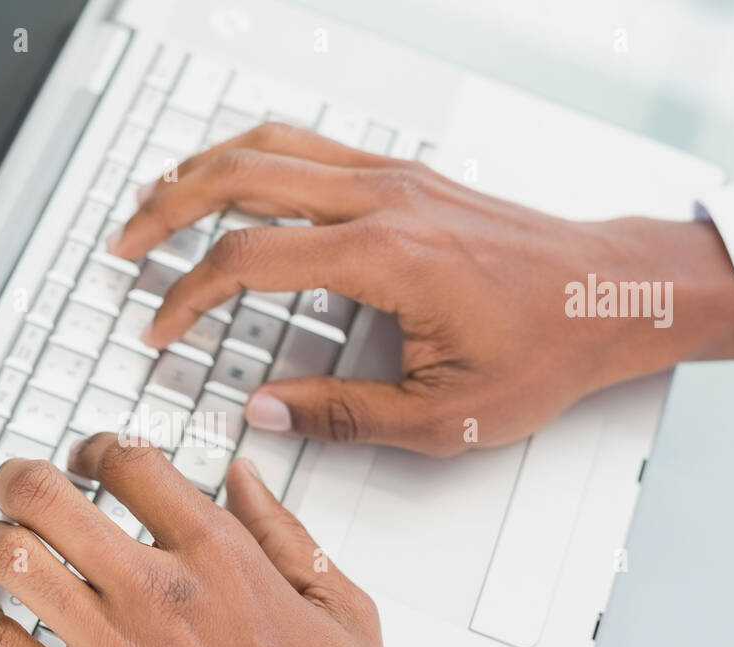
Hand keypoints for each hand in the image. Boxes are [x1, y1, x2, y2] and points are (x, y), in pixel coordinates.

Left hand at [0, 437, 431, 646]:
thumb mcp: (344, 612)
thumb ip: (286, 533)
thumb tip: (244, 478)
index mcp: (222, 559)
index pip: (129, 461)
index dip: (95, 447)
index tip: (88, 461)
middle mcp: (159, 594)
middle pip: (46, 493)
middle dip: (19, 478)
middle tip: (17, 487)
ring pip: (10, 559)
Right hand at [108, 123, 733, 454]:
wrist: (611, 294)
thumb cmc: (545, 347)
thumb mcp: (443, 416)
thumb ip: (340, 416)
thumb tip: (264, 413)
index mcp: (383, 258)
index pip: (246, 259)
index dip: (186, 296)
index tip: (160, 328)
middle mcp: (381, 200)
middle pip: (239, 177)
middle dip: (164, 208)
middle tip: (122, 244)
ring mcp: (391, 176)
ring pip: (268, 144)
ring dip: (199, 169)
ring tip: (154, 200)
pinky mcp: (402, 175)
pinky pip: (306, 143)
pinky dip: (250, 155)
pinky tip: (229, 179)